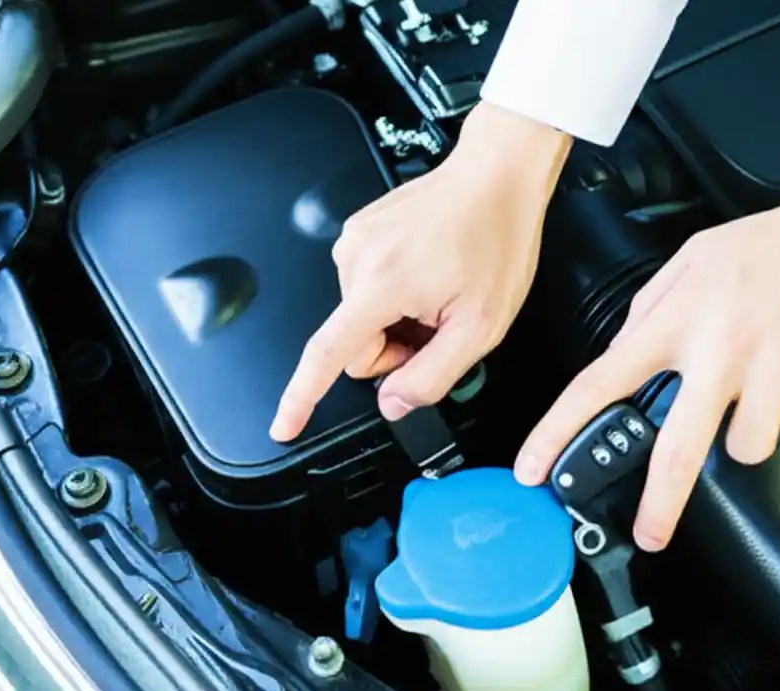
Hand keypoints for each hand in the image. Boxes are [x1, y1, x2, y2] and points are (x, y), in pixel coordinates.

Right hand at [270, 102, 572, 440]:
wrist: (496, 176)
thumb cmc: (496, 237)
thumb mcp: (481, 325)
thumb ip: (432, 374)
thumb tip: (393, 403)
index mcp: (383, 284)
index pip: (328, 355)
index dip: (302, 398)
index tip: (284, 425)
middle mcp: (357, 259)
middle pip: (355, 343)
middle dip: (393, 349)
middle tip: (438, 327)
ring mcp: (355, 240)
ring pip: (361, 317)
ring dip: (396, 319)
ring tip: (438, 291)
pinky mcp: (360, 231)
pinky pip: (366, 286)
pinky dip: (395, 293)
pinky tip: (428, 272)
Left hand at [514, 171, 779, 551]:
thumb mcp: (697, 257)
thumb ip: (653, 306)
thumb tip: (624, 350)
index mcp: (678, 320)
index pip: (601, 383)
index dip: (558, 433)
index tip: (535, 469)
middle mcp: (720, 353)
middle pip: (676, 452)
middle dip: (658, 506)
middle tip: (650, 533)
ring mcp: (775, 375)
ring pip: (746, 450)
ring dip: (750, 433)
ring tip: (767, 385)